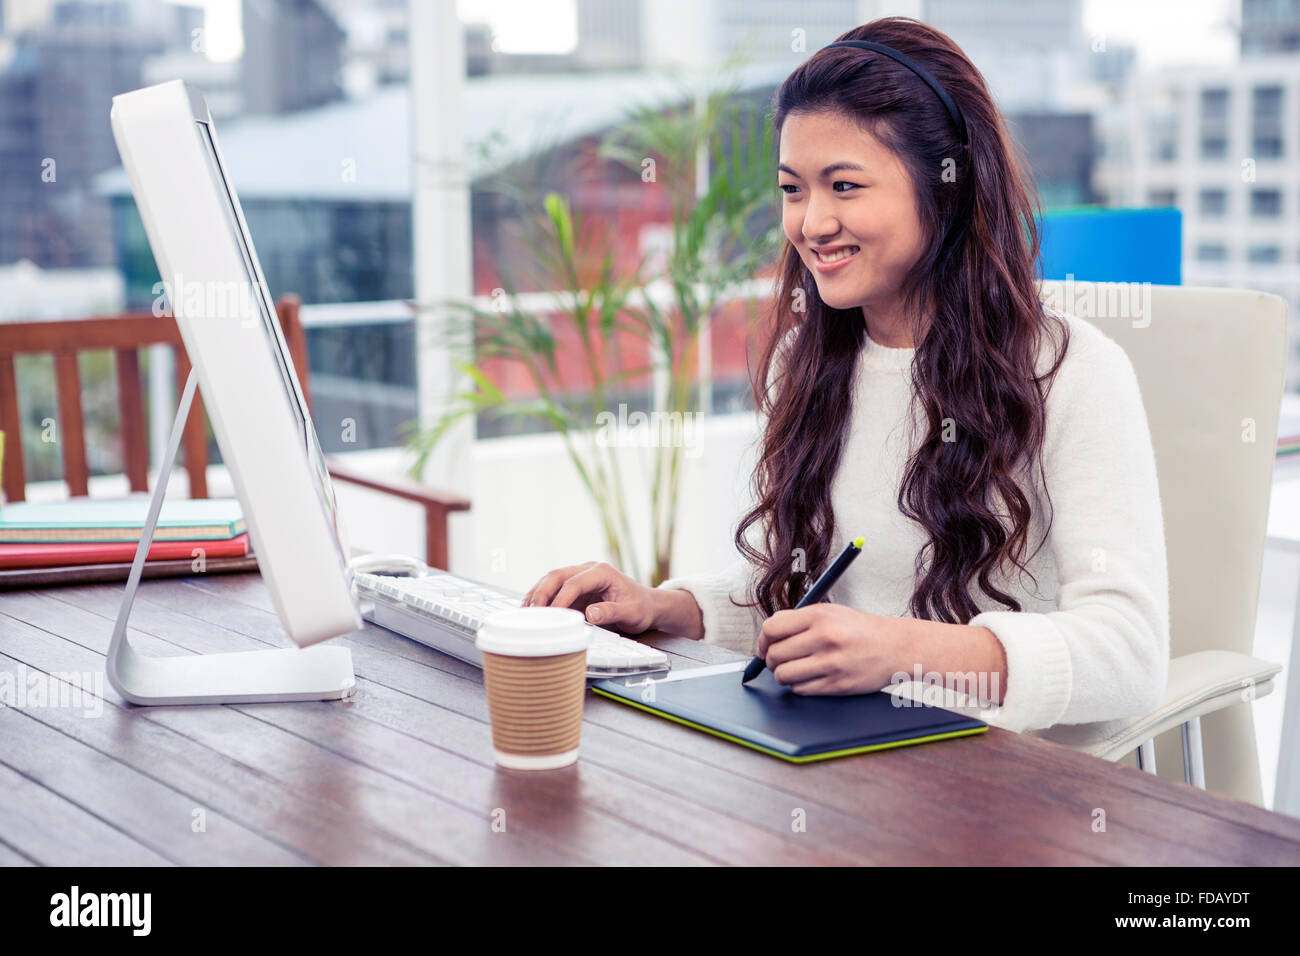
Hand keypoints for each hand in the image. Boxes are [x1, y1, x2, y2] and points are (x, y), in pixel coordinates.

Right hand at [523, 561, 657, 633]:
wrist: (646, 605)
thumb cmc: (640, 609)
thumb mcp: (631, 613)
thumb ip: (612, 613)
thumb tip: (590, 614)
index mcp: (602, 572)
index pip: (574, 583)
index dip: (560, 599)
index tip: (551, 616)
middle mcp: (588, 569)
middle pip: (557, 576)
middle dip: (541, 593)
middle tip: (530, 613)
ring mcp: (579, 577)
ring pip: (550, 580)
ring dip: (536, 595)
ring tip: (524, 613)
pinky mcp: (574, 588)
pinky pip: (553, 590)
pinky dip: (540, 598)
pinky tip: (531, 611)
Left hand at [758, 604, 904, 694]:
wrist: (895, 646)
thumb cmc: (861, 629)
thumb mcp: (830, 612)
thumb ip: (797, 619)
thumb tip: (767, 634)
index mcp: (819, 615)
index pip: (771, 629)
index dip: (762, 640)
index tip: (764, 646)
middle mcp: (824, 637)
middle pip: (774, 654)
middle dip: (771, 660)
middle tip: (779, 660)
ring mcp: (831, 663)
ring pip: (783, 675)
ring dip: (783, 675)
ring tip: (793, 669)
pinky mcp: (837, 684)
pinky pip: (801, 689)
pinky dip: (799, 686)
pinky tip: (809, 677)